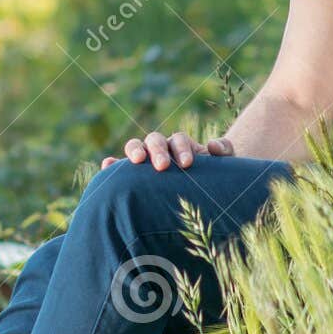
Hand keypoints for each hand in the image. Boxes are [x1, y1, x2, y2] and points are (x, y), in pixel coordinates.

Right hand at [100, 130, 234, 170]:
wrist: (203, 194)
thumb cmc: (214, 178)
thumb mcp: (226, 166)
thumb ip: (225, 152)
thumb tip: (213, 145)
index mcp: (182, 146)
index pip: (178, 140)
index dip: (182, 148)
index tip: (187, 164)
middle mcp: (162, 149)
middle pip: (155, 139)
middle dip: (158, 150)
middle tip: (163, 166)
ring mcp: (146, 160)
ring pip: (137, 146)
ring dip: (135, 151)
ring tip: (136, 162)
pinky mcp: (134, 175)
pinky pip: (119, 166)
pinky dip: (112, 164)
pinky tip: (106, 166)